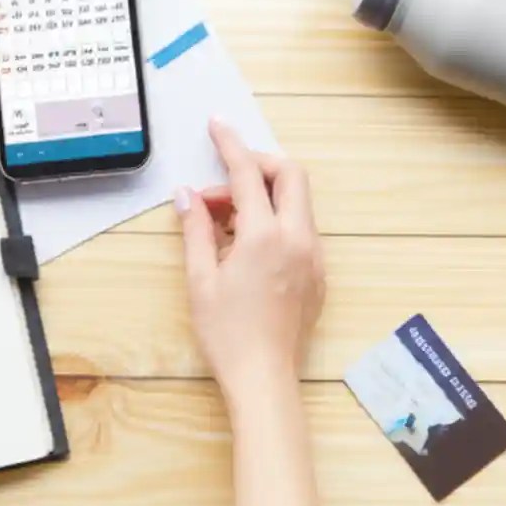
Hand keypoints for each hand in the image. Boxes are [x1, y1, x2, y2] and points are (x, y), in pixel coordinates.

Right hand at [174, 119, 325, 398]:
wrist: (264, 379)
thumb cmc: (227, 334)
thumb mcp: (200, 278)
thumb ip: (196, 229)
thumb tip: (187, 196)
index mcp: (265, 236)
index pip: (248, 173)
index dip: (230, 145)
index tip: (218, 125)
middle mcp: (298, 239)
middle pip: (290, 175)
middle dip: (258, 165)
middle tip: (222, 182)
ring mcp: (314, 257)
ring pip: (296, 203)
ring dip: (263, 197)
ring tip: (223, 224)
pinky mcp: (318, 275)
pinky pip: (300, 230)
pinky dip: (274, 222)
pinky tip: (244, 248)